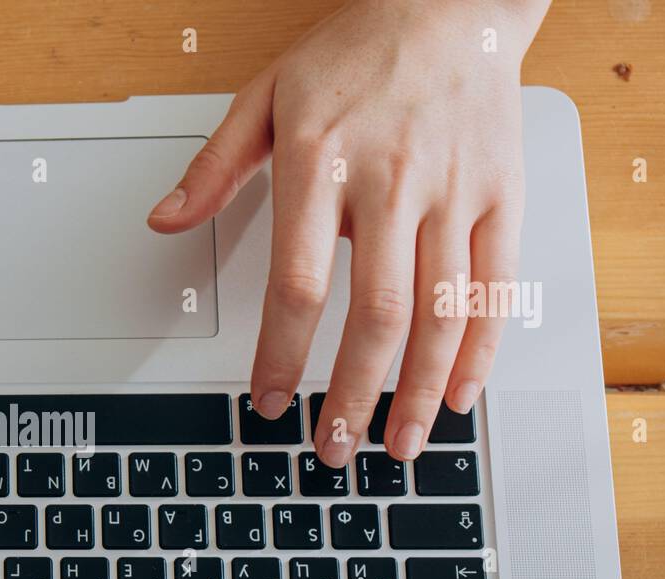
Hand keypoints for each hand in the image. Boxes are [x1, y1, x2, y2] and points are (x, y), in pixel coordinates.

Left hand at [149, 0, 548, 464]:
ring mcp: (453, 193)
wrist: (451, 2)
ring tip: (399, 445)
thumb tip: (164, 220)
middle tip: (333, 447)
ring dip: (419, 392)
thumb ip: (214, 166)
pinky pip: (496, 287)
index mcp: (321, 164)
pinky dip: (480, 350)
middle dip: (352, 395)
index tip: (266, 402)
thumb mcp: (264, 95)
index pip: (296, 284)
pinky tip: (461, 394)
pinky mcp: (500, 197)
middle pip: (374, 315)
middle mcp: (391, 183)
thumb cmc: (354, 53)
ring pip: (440, 314)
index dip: (280, 355)